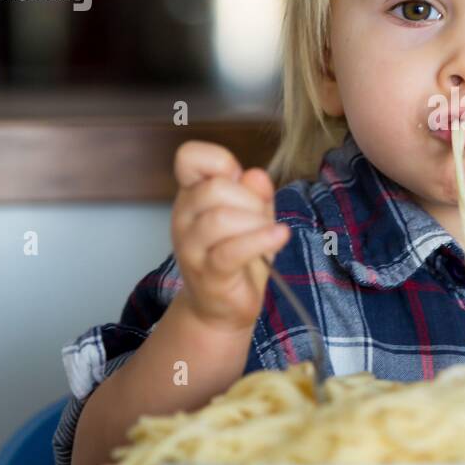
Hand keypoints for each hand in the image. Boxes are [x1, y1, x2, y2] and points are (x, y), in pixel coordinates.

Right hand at [170, 140, 289, 331]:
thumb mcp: (253, 215)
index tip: (238, 181)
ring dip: (256, 223)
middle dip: (250, 200)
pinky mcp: (208, 274)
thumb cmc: (237, 254)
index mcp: (192, 195)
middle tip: (261, 218)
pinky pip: (232, 251)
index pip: (188, 157)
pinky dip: (260, 240)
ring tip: (268, 234)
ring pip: (220, 219)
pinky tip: (279, 236)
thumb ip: (255, 192)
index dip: (219, 160)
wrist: (222, 307)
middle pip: (214, 188)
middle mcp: (184, 217)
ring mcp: (192, 248)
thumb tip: (256, 175)